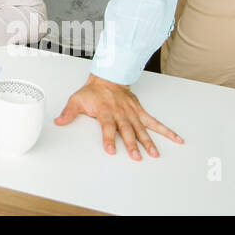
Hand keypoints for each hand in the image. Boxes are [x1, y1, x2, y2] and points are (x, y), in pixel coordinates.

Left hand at [55, 73, 183, 160]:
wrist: (108, 78)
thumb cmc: (93, 92)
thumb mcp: (77, 100)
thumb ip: (69, 112)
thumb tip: (58, 121)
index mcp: (106, 111)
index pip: (108, 127)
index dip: (109, 138)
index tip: (111, 150)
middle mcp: (121, 113)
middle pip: (127, 130)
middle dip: (132, 144)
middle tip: (136, 157)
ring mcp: (132, 113)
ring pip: (142, 129)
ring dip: (148, 142)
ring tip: (154, 154)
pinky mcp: (140, 112)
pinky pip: (154, 122)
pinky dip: (166, 131)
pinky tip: (176, 139)